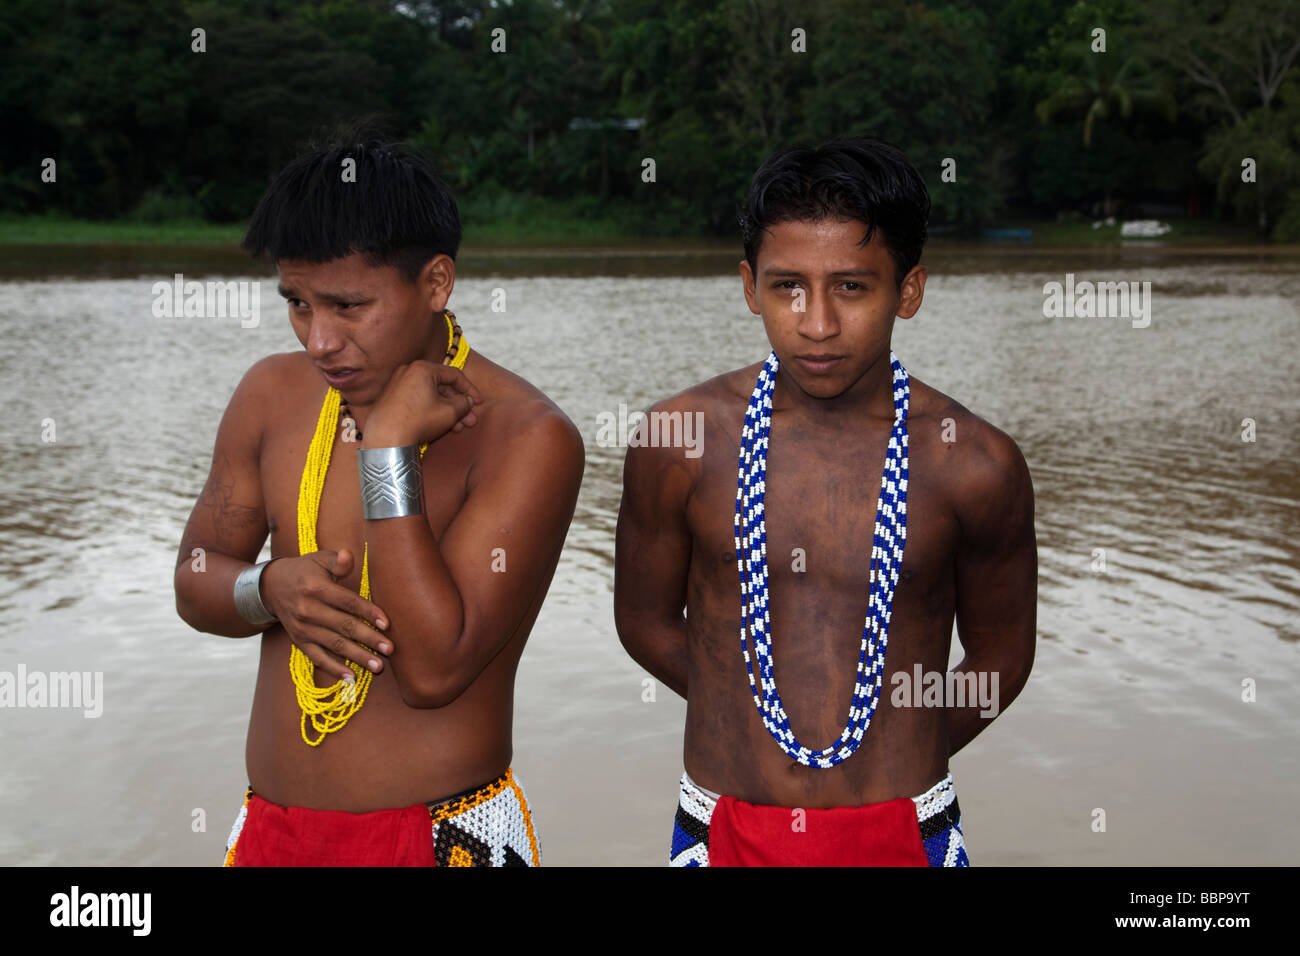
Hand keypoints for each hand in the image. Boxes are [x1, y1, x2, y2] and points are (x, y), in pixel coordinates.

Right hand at [259, 550, 392, 681]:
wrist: (270, 586)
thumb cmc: (305, 571)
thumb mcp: (319, 559)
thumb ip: (337, 561)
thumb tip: (349, 556)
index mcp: (316, 588)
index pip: (348, 602)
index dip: (368, 613)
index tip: (386, 624)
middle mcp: (308, 610)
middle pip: (344, 626)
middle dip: (368, 639)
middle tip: (389, 649)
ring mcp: (302, 628)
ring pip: (334, 645)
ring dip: (357, 657)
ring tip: (377, 666)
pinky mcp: (299, 641)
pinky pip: (317, 658)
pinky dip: (333, 669)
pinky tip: (351, 677)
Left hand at [365, 361, 483, 445]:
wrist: (385, 439)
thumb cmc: (417, 422)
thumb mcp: (450, 412)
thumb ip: (464, 403)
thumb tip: (468, 401)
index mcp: (422, 368)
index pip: (454, 375)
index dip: (470, 389)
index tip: (479, 403)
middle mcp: (408, 372)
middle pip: (441, 387)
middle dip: (458, 405)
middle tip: (470, 421)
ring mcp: (397, 385)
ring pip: (430, 396)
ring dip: (447, 411)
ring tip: (458, 428)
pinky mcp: (391, 400)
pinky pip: (417, 402)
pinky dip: (431, 411)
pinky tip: (441, 427)